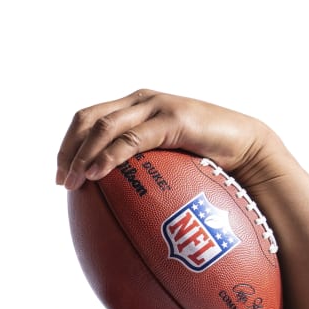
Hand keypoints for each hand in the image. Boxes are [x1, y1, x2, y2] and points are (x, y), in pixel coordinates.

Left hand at [55, 90, 285, 191]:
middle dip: (68, 150)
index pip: (88, 118)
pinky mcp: (172, 118)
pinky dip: (109, 156)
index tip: (60, 177)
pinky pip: (130, 138)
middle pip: (88, 119)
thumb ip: (141, 170)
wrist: (248, 151)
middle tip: (62, 182)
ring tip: (73, 183)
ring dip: (82, 156)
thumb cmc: (207, 164)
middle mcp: (141, 101)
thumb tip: (113, 207)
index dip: (68, 145)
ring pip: (103, 127)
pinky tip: (96, 175)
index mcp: (135, 107)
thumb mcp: (166, 164)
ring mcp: (156, 107)